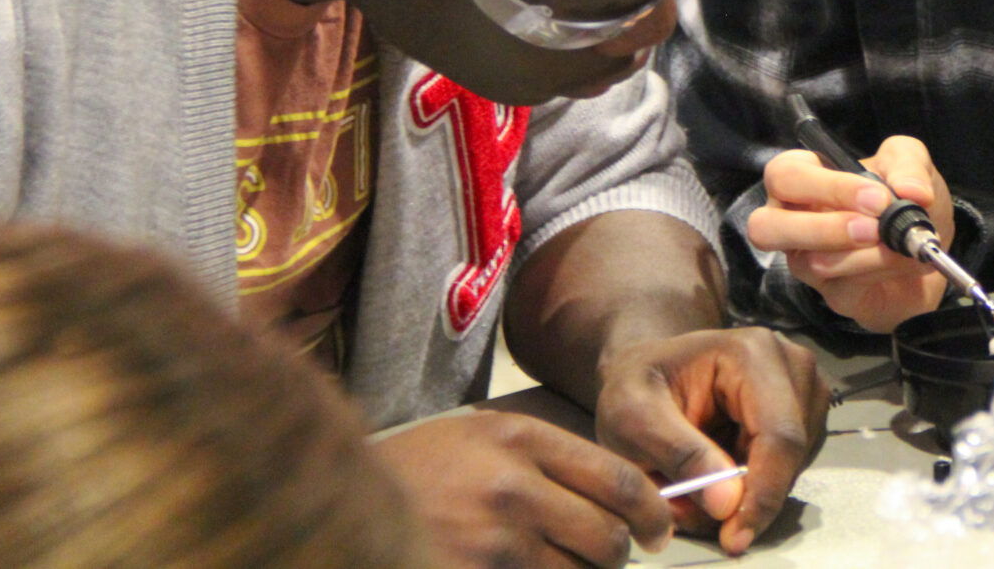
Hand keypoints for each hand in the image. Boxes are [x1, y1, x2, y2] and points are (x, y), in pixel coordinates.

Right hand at [374, 410, 671, 567]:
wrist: (337, 496)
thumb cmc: (418, 470)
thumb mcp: (483, 438)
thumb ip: (548, 461)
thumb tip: (621, 496)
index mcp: (521, 441)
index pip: (620, 480)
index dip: (651, 513)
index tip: (656, 529)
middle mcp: (512, 489)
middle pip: (607, 538)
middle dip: (616, 556)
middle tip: (608, 557)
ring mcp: (492, 542)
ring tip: (554, 563)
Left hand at [593, 328, 829, 556]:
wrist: (649, 374)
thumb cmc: (637, 386)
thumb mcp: (633, 415)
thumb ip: (679, 453)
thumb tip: (728, 502)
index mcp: (753, 353)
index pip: (779, 435)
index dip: (762, 494)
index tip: (733, 538)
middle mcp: (792, 365)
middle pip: (790, 455)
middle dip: (746, 499)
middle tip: (689, 512)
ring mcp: (804, 389)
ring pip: (791, 467)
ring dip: (746, 494)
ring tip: (692, 487)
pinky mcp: (804, 415)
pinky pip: (787, 467)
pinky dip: (752, 485)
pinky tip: (715, 475)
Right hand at [747, 135, 953, 331]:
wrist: (929, 245)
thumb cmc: (902, 197)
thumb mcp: (912, 163)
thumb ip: (908, 164)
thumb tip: (910, 190)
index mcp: (803, 180)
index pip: (783, 175)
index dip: (826, 186)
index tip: (877, 196)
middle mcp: (793, 221)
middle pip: (765, 227)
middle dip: (820, 228)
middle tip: (872, 228)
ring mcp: (808, 262)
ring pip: (810, 263)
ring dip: (865, 254)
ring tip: (900, 244)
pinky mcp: (834, 294)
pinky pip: (844, 287)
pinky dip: (883, 270)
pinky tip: (908, 260)